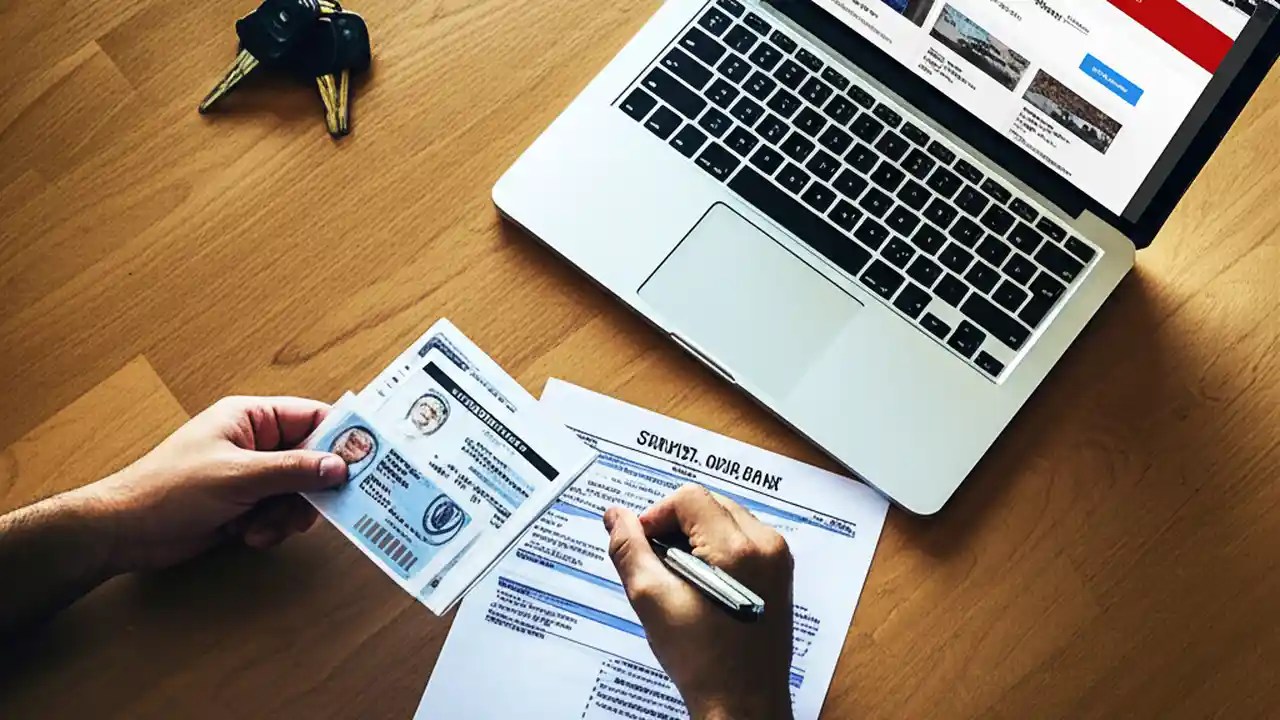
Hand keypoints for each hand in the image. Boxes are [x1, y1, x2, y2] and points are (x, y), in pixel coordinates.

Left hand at [79, 396, 347, 573]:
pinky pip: (280, 513)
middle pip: (311, 460)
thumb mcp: (239, 477)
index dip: (340, 439)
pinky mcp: (245, 505)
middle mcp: (256, 443)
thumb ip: (294, 470)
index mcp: (252, 418)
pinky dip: (271, 527)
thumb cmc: (170, 490)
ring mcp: (251, 475)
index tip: (364, 463)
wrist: (125, 532)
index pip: (312, 418)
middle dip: (309, 490)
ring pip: (298, 492)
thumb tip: (340, 466)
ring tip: (260, 527)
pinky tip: (246, 535)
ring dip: (286, 515)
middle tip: (309, 510)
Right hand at [604, 485, 794, 719]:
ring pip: (726, 519)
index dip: (657, 515)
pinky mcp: (780, 573)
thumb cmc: (703, 661)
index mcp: (737, 549)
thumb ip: (629, 550)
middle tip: (657, 561)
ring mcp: (777, 559)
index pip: (689, 498)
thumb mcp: (652, 600)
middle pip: (709, 504)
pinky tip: (700, 584)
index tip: (643, 544)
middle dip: (676, 524)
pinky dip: (716, 549)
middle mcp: (766, 546)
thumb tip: (616, 516)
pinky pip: (743, 539)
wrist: (742, 702)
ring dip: (696, 536)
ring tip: (678, 577)